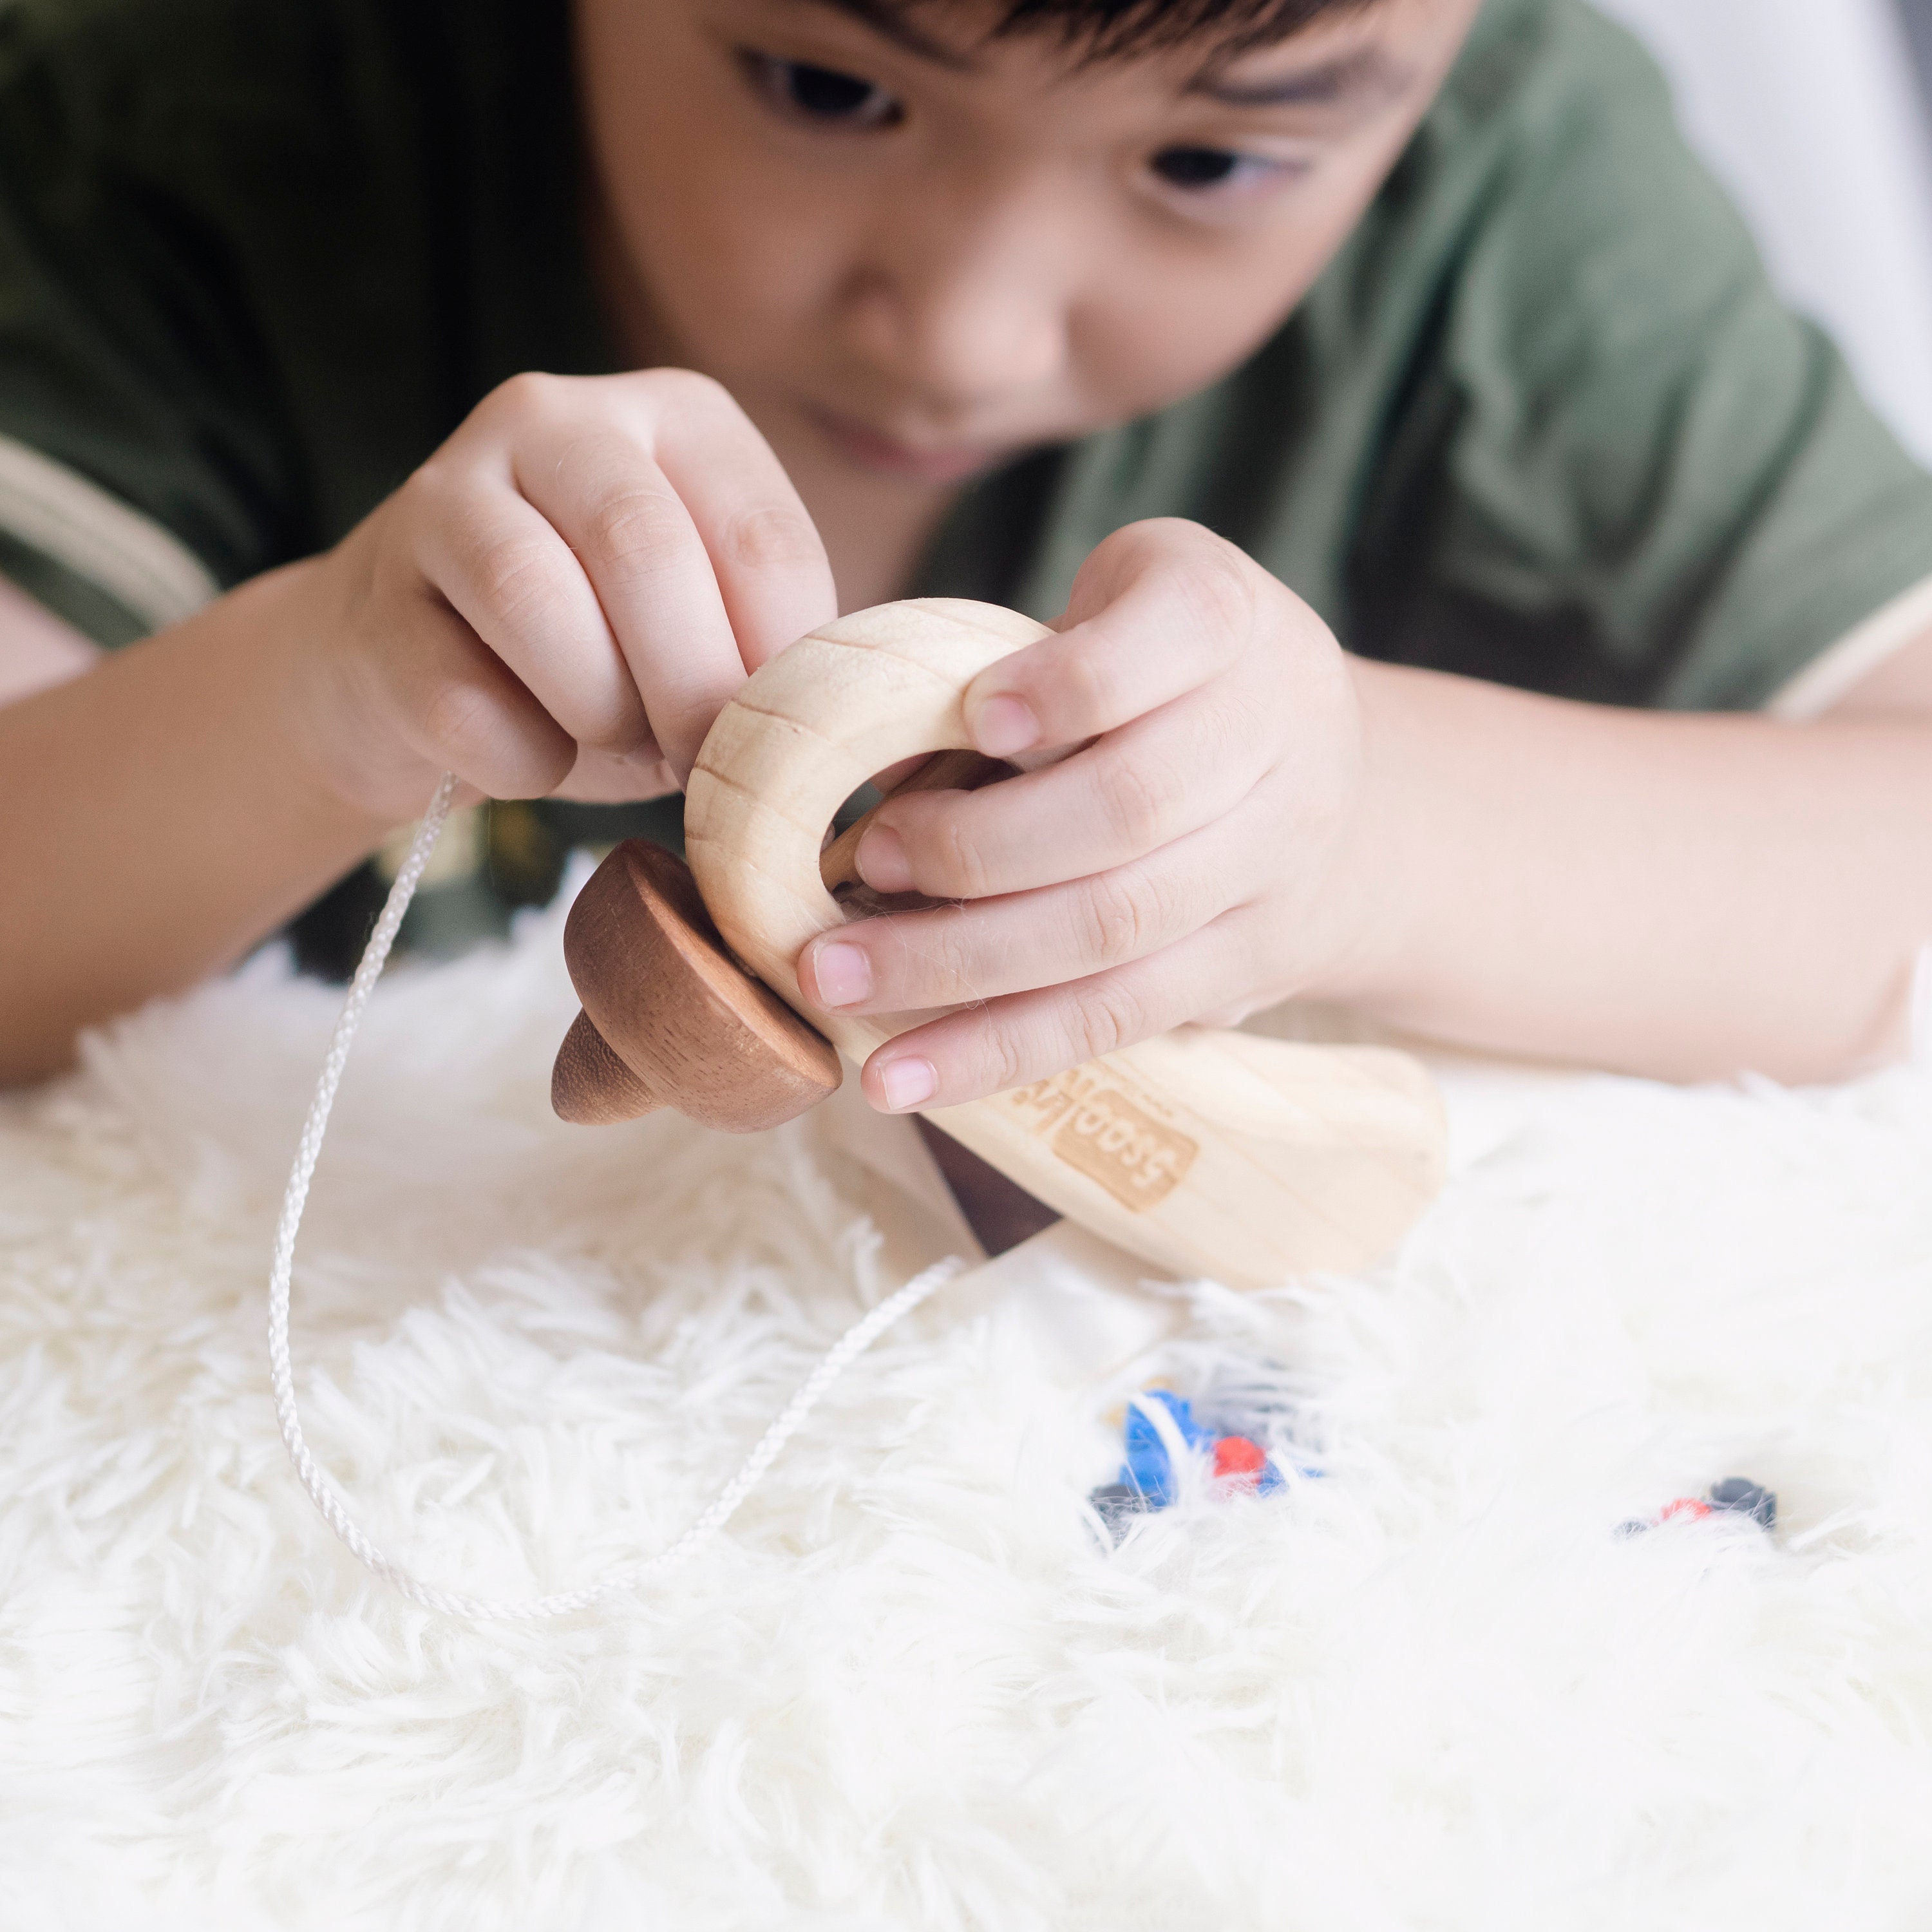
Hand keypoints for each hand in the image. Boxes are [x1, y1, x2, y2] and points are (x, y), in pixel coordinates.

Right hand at [286, 369, 836, 820]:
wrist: (416, 673)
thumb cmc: (599, 658)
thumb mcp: (707, 632)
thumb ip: (769, 651)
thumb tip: (831, 724)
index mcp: (676, 417)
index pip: (762, 539)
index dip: (779, 664)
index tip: (769, 730)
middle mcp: (556, 419)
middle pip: (646, 551)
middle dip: (691, 688)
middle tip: (697, 758)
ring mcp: (446, 490)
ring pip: (536, 600)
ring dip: (598, 713)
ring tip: (611, 741)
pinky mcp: (375, 593)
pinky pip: (460, 698)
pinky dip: (520, 762)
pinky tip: (531, 759)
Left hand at [794, 519, 1376, 1110]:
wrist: (1352, 789)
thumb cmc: (1165, 678)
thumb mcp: (1113, 610)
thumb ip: (1018, 659)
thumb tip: (857, 755)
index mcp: (1225, 617)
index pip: (1178, 635)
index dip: (1074, 683)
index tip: (971, 715)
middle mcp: (1273, 734)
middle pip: (1130, 807)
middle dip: (979, 847)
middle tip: (861, 862)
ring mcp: (1271, 861)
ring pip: (1115, 928)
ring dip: (960, 962)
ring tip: (836, 979)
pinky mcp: (1244, 966)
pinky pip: (1114, 1018)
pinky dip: (996, 1050)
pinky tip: (900, 1076)